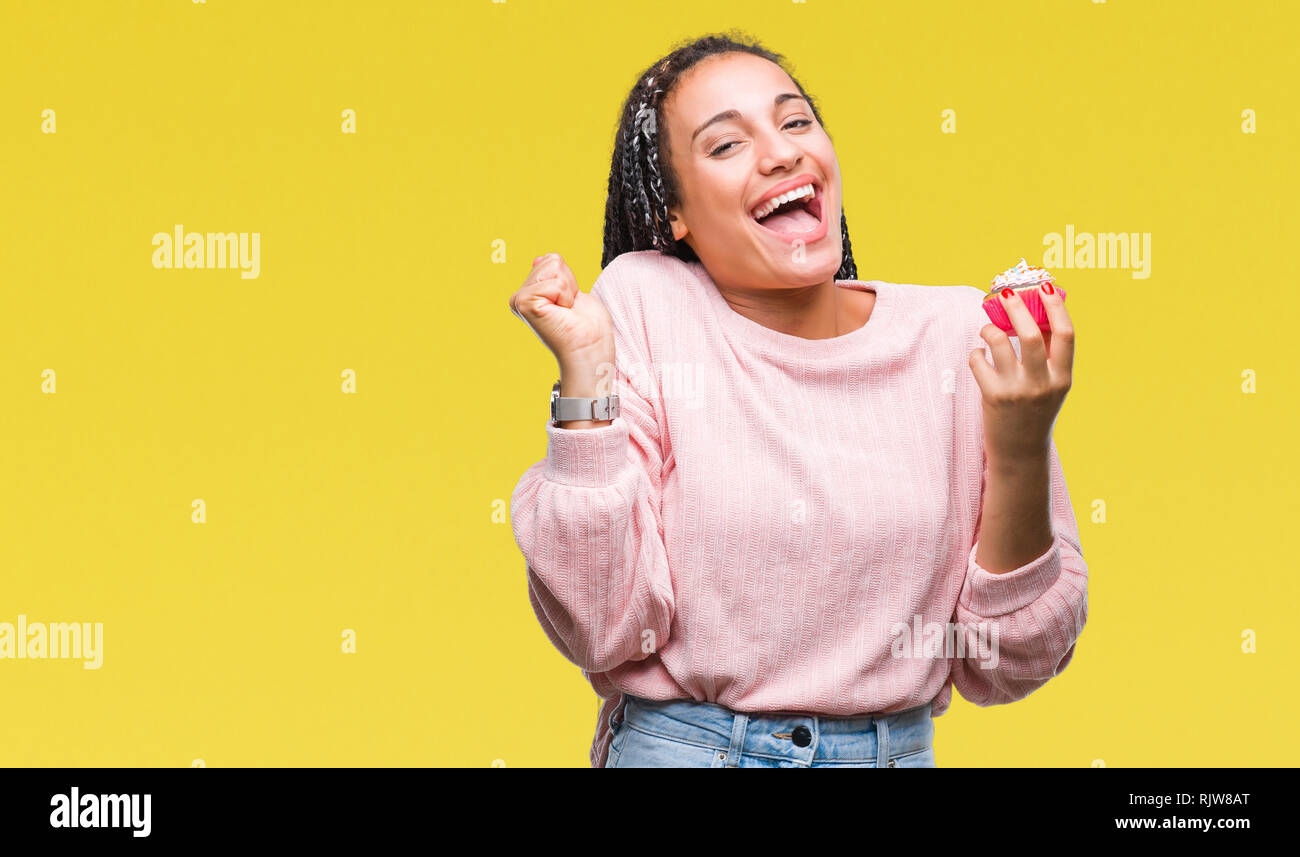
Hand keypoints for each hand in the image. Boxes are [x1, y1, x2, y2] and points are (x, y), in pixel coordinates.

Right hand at [508, 253, 614, 379]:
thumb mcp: (571, 292)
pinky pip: (555, 282)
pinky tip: (562, 314)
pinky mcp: (525, 304)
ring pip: (554, 268)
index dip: (570, 281)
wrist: (590, 350)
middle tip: (568, 310)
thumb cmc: (587, 327)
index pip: (552, 260)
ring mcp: (519, 300)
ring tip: (565, 312)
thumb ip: (554, 276)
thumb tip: (538, 259)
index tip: (569, 306)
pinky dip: (566, 296)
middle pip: (552, 261)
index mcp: (530, 294)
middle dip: (569, 283)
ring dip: (568, 290)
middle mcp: (520, 297)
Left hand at [968, 285, 1074, 463]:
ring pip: (1000, 343)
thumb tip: (1038, 311)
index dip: (1056, 307)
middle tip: (1005, 293)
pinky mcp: (993, 397)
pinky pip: (979, 360)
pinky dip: (976, 352)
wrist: (1020, 452)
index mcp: (1064, 378)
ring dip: (990, 329)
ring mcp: (1017, 391)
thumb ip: (1048, 354)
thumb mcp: (1051, 385)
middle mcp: (1043, 384)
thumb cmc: (1034, 411)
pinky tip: (979, 356)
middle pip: (1030, 334)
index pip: (1066, 334)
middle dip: (1016, 308)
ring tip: (987, 329)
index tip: (1044, 287)